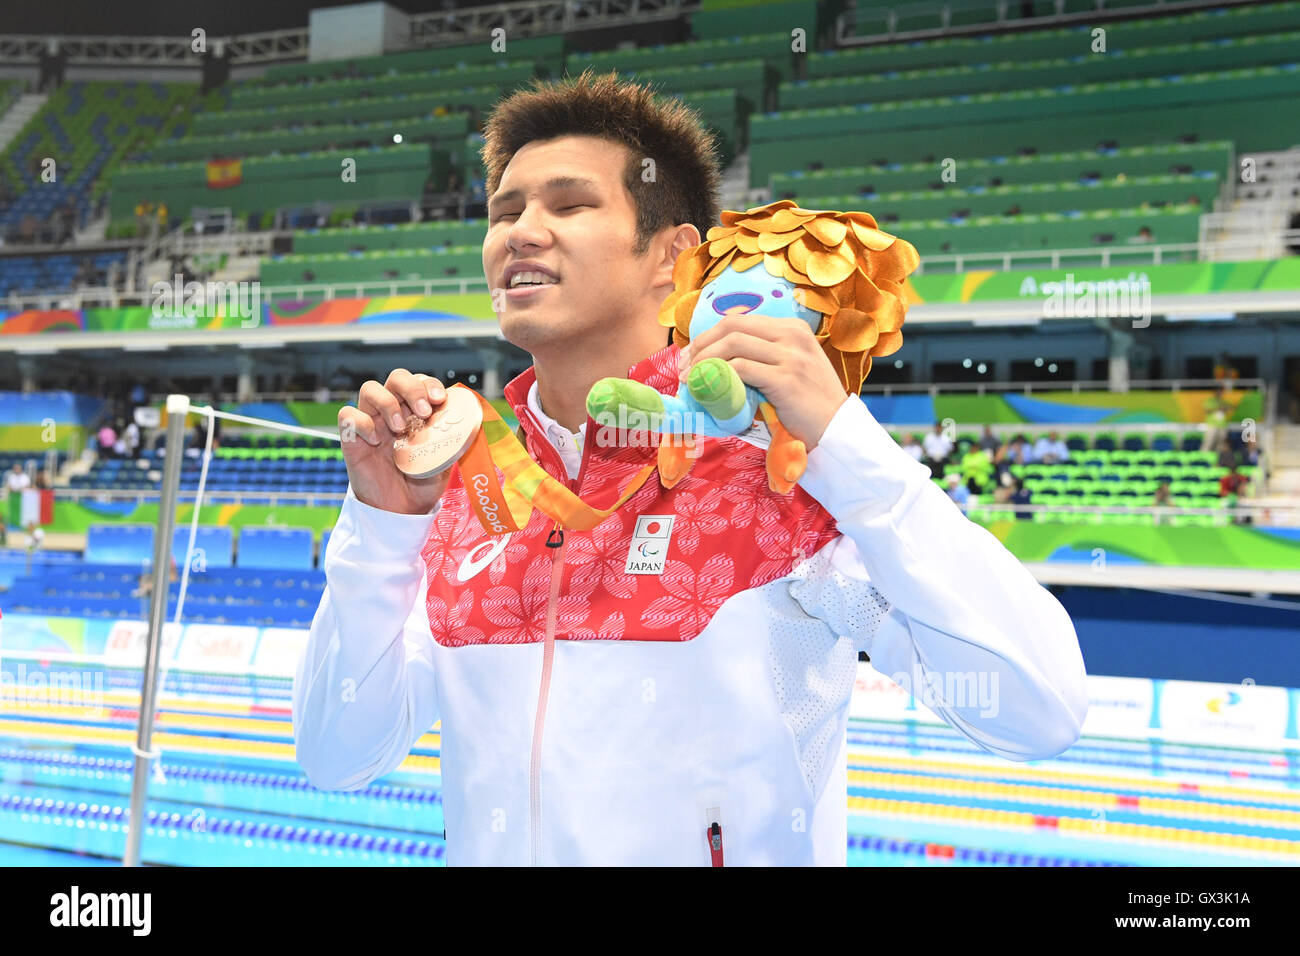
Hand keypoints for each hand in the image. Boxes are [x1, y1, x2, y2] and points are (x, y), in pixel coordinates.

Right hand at [339, 369, 452, 514]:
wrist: (401, 511)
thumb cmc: (422, 484)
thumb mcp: (444, 462)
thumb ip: (452, 443)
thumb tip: (469, 427)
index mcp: (416, 413)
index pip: (420, 382)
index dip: (429, 384)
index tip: (440, 399)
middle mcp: (393, 412)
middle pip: (396, 377)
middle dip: (412, 388)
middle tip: (423, 411)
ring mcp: (372, 422)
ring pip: (370, 389)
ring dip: (388, 403)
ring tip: (400, 428)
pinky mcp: (352, 438)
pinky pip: (348, 415)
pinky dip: (361, 422)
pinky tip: (375, 440)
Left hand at [678, 314, 848, 451]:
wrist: (837, 431)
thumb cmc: (809, 406)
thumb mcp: (792, 369)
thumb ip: (764, 357)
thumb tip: (717, 362)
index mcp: (793, 328)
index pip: (739, 321)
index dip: (708, 337)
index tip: (691, 358)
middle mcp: (793, 335)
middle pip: (732, 326)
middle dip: (701, 345)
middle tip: (684, 369)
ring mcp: (791, 356)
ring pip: (733, 344)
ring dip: (705, 361)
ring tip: (692, 381)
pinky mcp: (786, 379)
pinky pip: (742, 369)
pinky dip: (720, 377)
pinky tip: (711, 390)